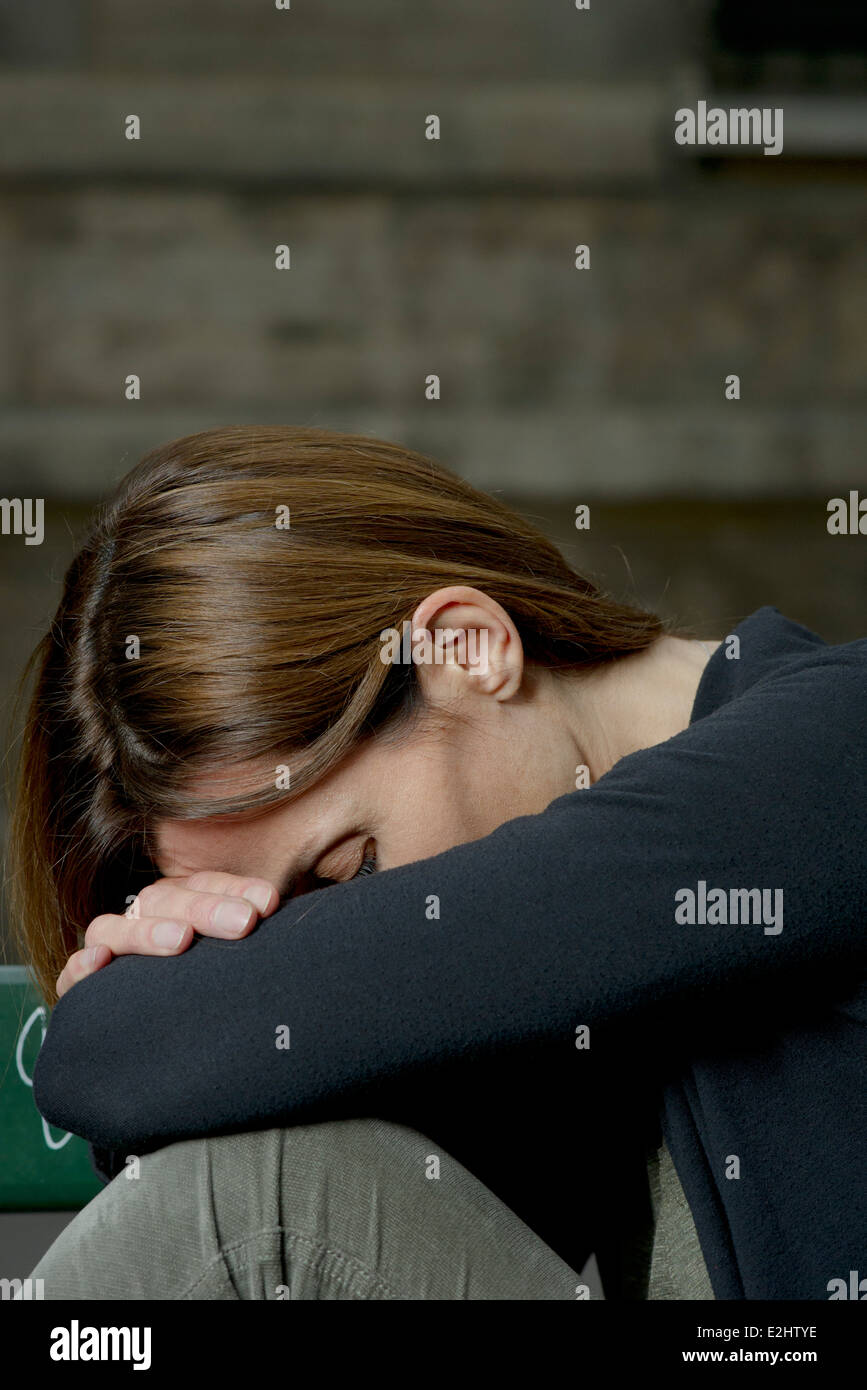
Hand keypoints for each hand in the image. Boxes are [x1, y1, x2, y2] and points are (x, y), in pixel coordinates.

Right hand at [55, 872, 279, 998]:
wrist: (171, 1048)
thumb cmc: (222, 993)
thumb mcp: (242, 962)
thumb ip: (264, 944)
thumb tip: (301, 926)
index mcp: (183, 904)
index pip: (206, 884)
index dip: (236, 888)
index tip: (269, 903)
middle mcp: (145, 921)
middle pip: (167, 900)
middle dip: (207, 908)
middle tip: (243, 924)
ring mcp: (111, 952)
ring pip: (116, 927)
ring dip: (148, 930)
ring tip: (181, 941)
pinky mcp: (84, 988)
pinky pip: (74, 973)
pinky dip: (82, 965)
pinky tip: (101, 962)